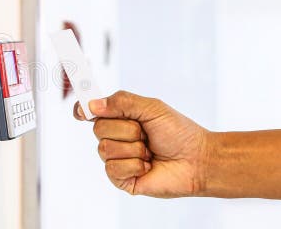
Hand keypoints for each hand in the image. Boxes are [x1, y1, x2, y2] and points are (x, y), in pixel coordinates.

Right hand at [74, 91, 210, 197]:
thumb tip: (91, 105)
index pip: (91, 111)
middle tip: (144, 133)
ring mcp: (116, 158)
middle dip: (125, 129)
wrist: (197, 160)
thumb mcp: (151, 108)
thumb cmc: (178, 133)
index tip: (83, 111)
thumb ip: (121, 102)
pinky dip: (134, 165)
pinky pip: (112, 168)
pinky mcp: (121, 179)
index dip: (83, 110)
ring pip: (104, 148)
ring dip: (133, 148)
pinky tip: (148, 166)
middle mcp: (115, 138)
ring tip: (149, 151)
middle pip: (98, 128)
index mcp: (119, 118)